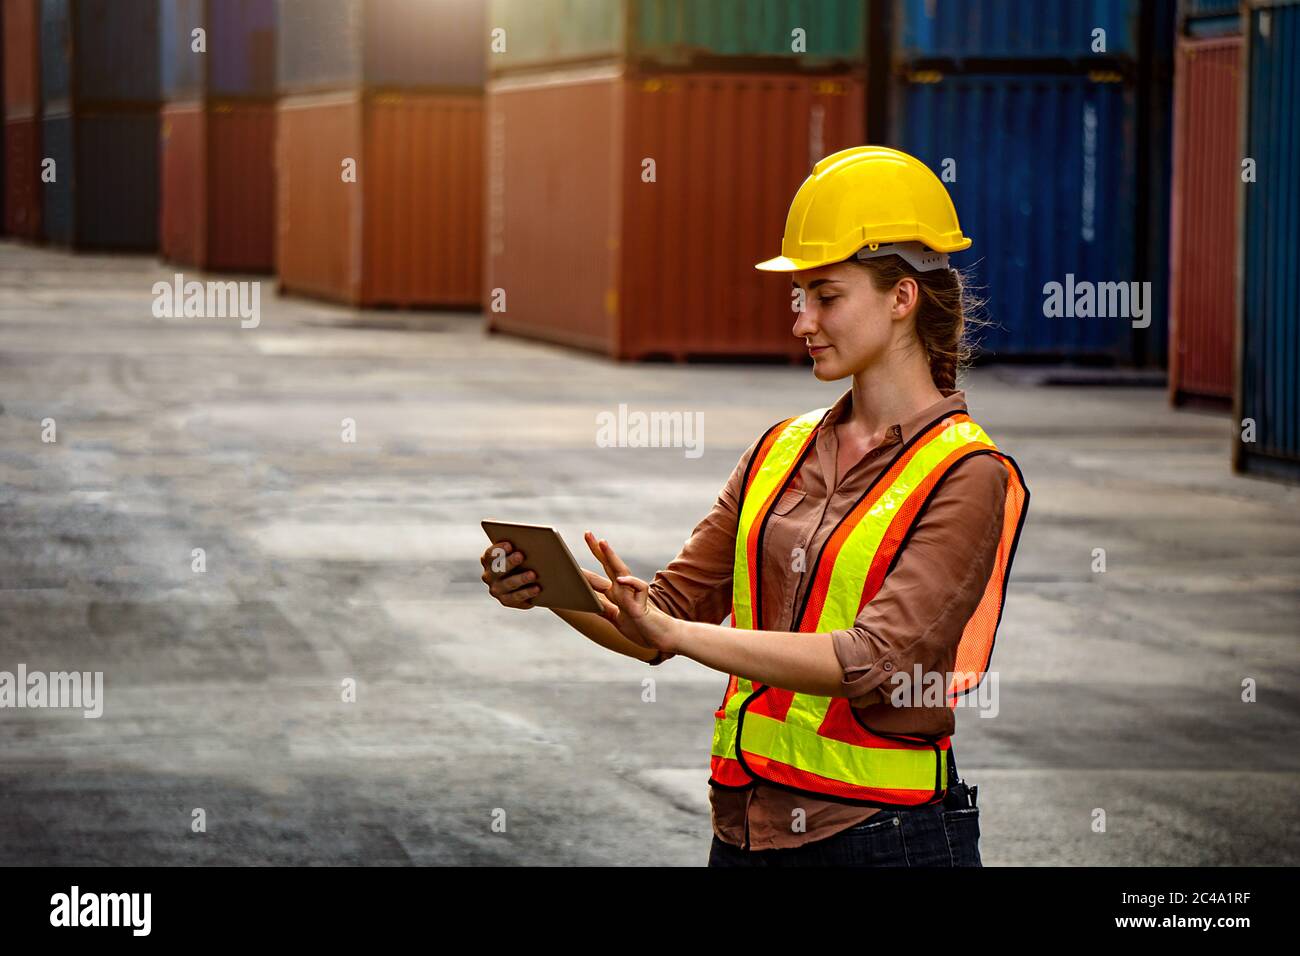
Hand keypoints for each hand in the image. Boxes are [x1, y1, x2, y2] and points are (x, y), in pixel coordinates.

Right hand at [479, 540, 541, 608]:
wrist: (527, 581)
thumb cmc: (523, 560)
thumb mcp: (519, 552)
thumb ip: (520, 547)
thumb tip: (533, 542)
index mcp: (488, 560)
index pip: (490, 554)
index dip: (499, 549)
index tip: (509, 545)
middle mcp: (489, 576)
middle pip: (498, 568)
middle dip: (509, 562)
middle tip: (521, 556)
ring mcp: (496, 590)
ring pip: (508, 584)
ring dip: (520, 578)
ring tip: (533, 574)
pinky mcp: (506, 600)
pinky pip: (516, 597)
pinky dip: (527, 593)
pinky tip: (537, 588)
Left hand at [582, 531, 679, 653]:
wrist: (662, 637)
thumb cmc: (641, 627)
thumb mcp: (616, 618)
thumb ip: (603, 609)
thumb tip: (586, 602)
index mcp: (617, 592)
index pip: (602, 572)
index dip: (592, 560)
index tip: (580, 548)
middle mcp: (625, 590)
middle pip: (610, 565)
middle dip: (598, 549)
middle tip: (587, 533)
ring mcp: (633, 596)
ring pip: (622, 572)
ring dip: (611, 557)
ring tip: (602, 543)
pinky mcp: (642, 606)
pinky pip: (639, 588)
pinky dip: (630, 583)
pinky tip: (619, 580)